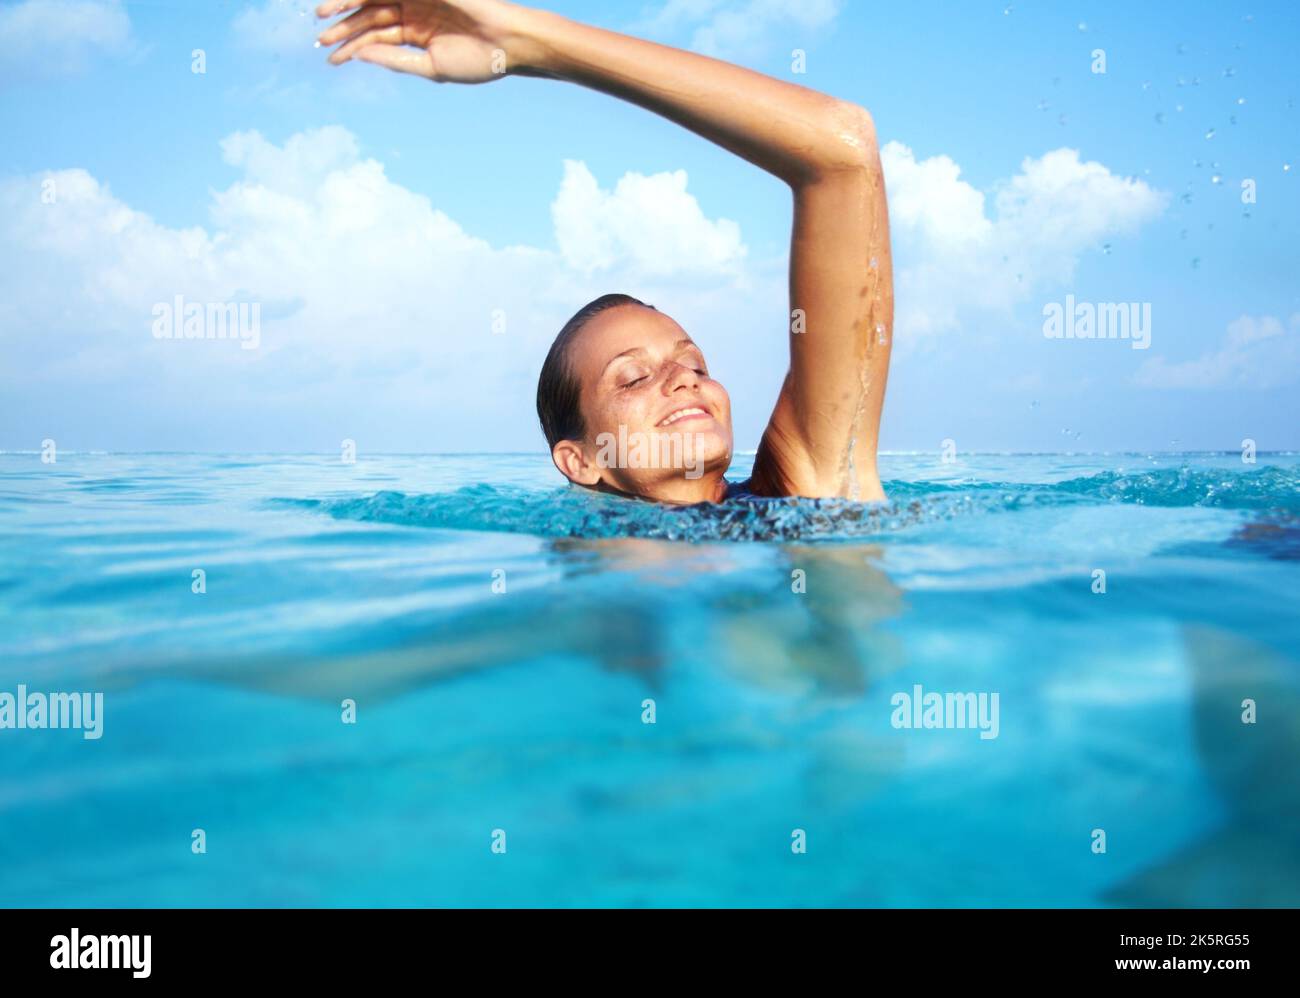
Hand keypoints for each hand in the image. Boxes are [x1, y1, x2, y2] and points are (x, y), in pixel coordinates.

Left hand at [316, 0, 528, 81]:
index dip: (352, 47)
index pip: (376, 38)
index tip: (330, 58)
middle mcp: (413, 12)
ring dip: (346, 3)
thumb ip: (395, 60)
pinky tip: (348, 0)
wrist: (505, 43)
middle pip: (369, 16)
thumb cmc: (476, 61)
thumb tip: (361, 56)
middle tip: (318, 35)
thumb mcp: (430, 67)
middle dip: (342, 25)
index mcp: (416, 34)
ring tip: (322, 14)